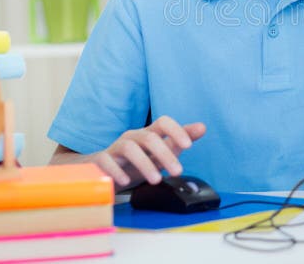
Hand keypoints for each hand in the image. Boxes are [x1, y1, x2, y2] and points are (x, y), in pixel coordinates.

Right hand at [91, 116, 205, 189]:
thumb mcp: (161, 153)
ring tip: (156, 180)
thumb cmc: (137, 162)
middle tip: (178, 172)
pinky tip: (126, 181)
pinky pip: (106, 160)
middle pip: (149, 137)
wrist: (104, 172)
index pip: (163, 122)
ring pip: (129, 148)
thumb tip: (202, 127)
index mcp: (148, 134)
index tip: (189, 145)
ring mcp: (115, 147)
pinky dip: (116, 170)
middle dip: (165, 154)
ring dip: (145, 164)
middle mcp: (132, 137)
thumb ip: (180, 140)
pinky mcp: (101, 160)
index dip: (176, 130)